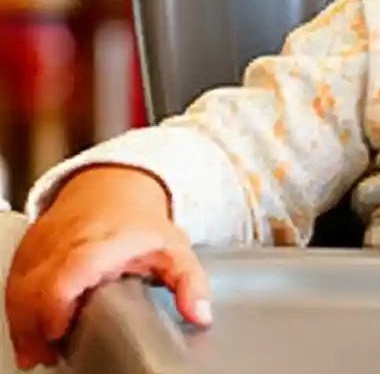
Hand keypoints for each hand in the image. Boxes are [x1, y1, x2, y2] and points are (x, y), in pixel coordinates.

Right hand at [5, 166, 211, 369]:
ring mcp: (40, 246)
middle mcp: (62, 244)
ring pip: (17, 289)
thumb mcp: (174, 249)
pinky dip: (17, 310)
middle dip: (34, 329)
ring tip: (38, 352)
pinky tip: (29, 332)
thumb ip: (190, 283)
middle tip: (47, 355)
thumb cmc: (140, 222)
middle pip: (32, 291)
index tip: (61, 334)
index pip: (64, 279)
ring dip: (22, 325)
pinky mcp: (27, 249)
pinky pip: (13, 282)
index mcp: (98, 245)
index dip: (56, 309)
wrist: (111, 186)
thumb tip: (200, 314)